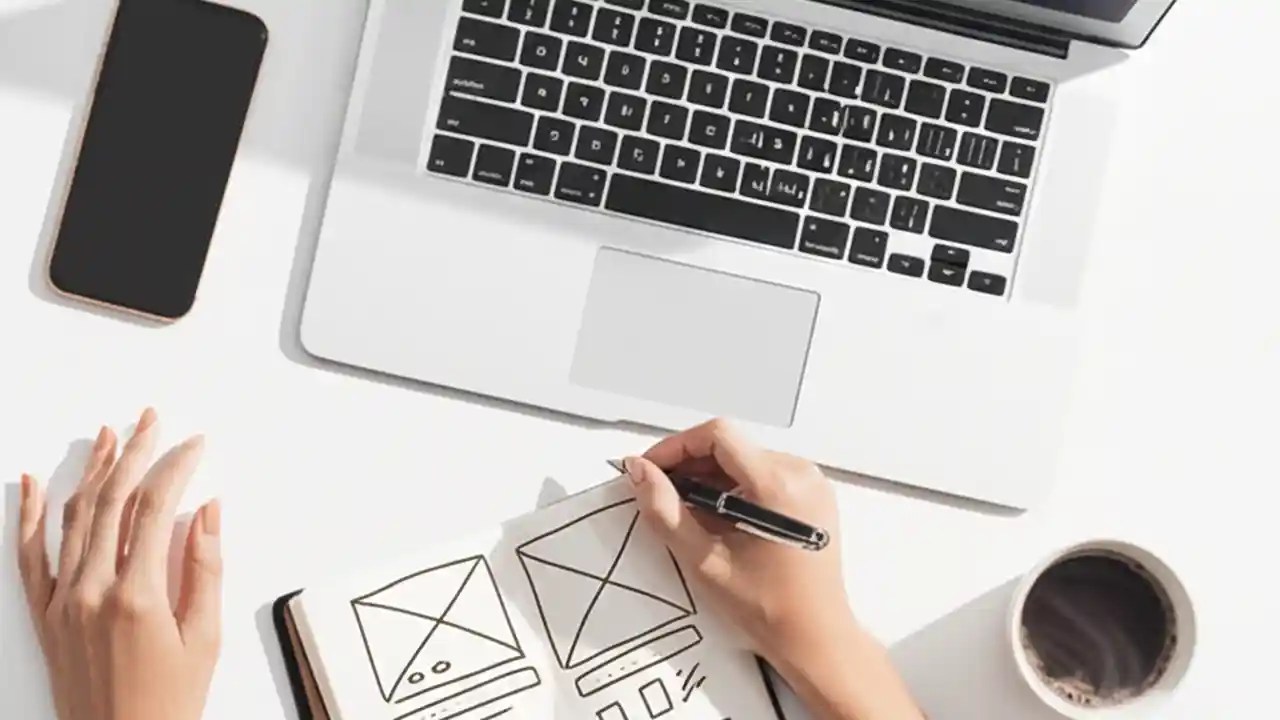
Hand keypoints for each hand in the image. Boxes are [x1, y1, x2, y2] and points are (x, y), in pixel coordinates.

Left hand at [16, 409, 220, 719]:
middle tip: (152, 420)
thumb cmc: (168, 701)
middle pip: (112, 501)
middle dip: (136, 453)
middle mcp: (91, 592)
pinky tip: (38, 483)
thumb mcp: (203, 637)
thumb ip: (204, 568)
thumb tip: (207, 512)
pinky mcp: (45, 616)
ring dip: (93, 471)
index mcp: (137, 596)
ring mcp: (62, 602)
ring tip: (111, 436)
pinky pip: (30, 556)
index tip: (194, 445)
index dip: (176, 467)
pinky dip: (31, 515)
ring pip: (73, 518)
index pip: (155, 508)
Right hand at [627, 419, 922, 719]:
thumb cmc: (766, 607)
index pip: (718, 435)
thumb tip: (638, 471)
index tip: (649, 470)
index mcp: (779, 485)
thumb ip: (666, 512)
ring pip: (745, 457)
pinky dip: (734, 485)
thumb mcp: (705, 562)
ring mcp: (812, 482)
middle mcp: (801, 473)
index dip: (676, 446)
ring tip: (686, 510)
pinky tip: (717, 516)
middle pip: (731, 445)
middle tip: (659, 494)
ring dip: (710, 476)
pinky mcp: (813, 494)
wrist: (816, 637)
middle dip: (689, 464)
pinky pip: (765, 472)